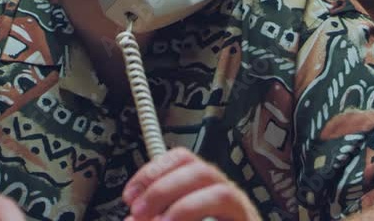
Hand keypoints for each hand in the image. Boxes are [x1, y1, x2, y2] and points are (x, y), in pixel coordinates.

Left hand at [122, 147, 260, 220]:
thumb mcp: (173, 217)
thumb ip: (156, 217)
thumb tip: (132, 219)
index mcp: (205, 188)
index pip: (182, 159)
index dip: (152, 172)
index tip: (130, 195)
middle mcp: (227, 195)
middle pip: (201, 171)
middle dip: (163, 189)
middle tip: (139, 212)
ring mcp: (243, 212)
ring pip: (223, 194)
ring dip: (186, 208)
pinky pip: (233, 217)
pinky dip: (199, 218)